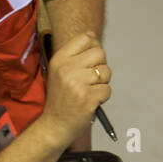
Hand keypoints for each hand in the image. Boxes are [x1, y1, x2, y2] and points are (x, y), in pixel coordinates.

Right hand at [42, 31, 111, 146]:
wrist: (54, 126)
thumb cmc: (61, 99)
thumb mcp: (60, 72)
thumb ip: (75, 54)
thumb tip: (92, 35)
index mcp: (59, 59)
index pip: (86, 38)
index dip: (94, 48)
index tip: (89, 61)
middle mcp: (66, 69)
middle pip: (100, 53)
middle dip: (100, 66)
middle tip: (90, 80)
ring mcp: (77, 84)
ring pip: (106, 72)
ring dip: (102, 83)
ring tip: (89, 92)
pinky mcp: (87, 98)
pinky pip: (107, 90)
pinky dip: (103, 97)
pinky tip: (91, 102)